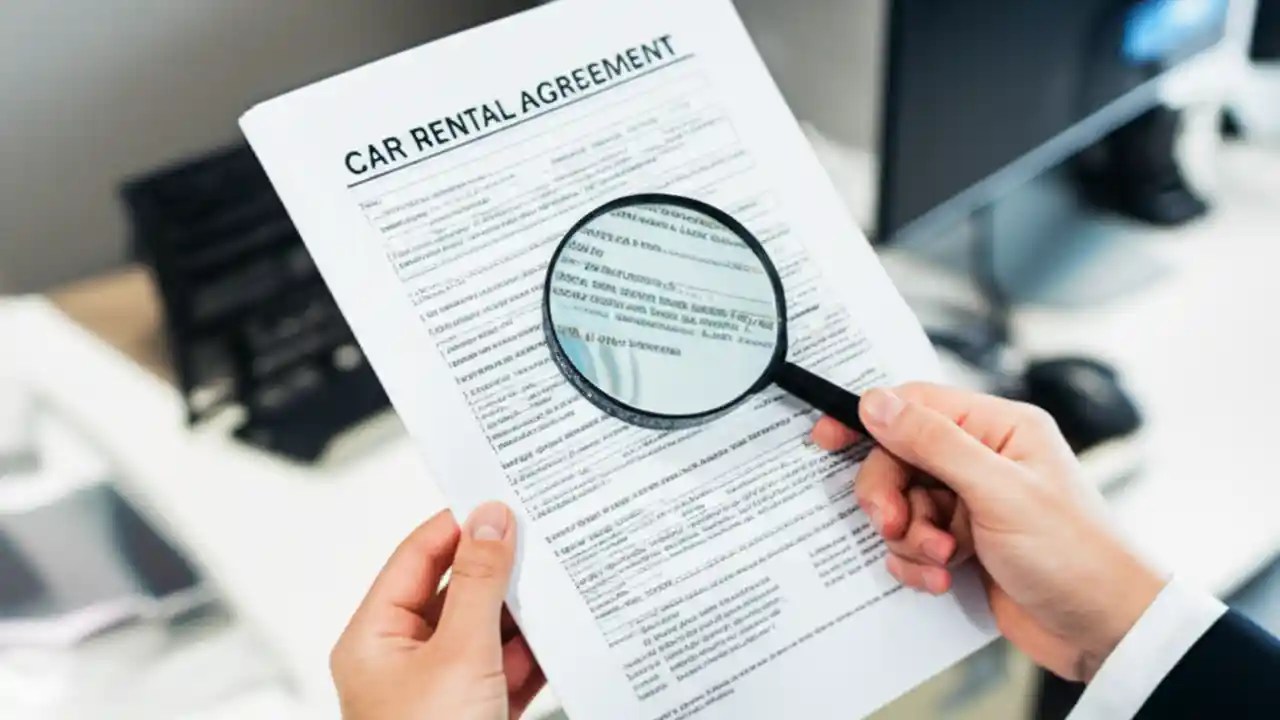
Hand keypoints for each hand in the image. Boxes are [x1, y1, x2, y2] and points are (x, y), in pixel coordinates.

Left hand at [330, 502, 544, 719]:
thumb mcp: (459, 655)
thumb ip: (478, 584)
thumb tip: (489, 522)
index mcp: (374, 639)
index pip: (416, 558)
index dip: (458, 525)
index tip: (499, 503)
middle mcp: (403, 660)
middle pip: (456, 592)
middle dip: (499, 569)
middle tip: (538, 538)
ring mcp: (442, 687)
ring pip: (486, 630)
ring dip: (521, 611)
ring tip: (557, 581)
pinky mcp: (476, 710)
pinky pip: (506, 666)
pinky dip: (534, 651)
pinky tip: (561, 631)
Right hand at [811, 383, 1164, 681]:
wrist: (1105, 631)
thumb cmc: (1075, 555)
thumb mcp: (998, 491)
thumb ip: (934, 442)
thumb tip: (878, 402)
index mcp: (999, 428)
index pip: (917, 405)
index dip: (870, 420)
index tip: (828, 440)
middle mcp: (983, 460)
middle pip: (899, 458)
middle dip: (890, 495)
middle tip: (894, 524)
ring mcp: (971, 504)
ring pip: (902, 504)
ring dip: (909, 536)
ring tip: (940, 558)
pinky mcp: (963, 544)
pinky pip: (912, 543)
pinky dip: (916, 563)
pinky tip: (941, 577)